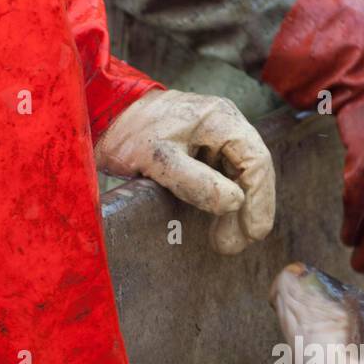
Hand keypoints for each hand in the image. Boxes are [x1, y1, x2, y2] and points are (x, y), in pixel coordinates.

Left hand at [95, 90, 274, 254]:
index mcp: (222, 119)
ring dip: (235, 212)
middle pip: (252, 172)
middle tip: (234, 245)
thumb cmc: (129, 132)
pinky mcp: (203, 152)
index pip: (256, 161)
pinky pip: (223, 179)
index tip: (253, 232)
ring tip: (224, 242)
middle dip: (248, 211)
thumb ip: (196, 181)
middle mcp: (225, 126)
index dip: (260, 200)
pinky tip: (216, 225)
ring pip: (239, 179)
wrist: (103, 118)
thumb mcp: (159, 158)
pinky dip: (222, 204)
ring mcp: (215, 139)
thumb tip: (233, 203)